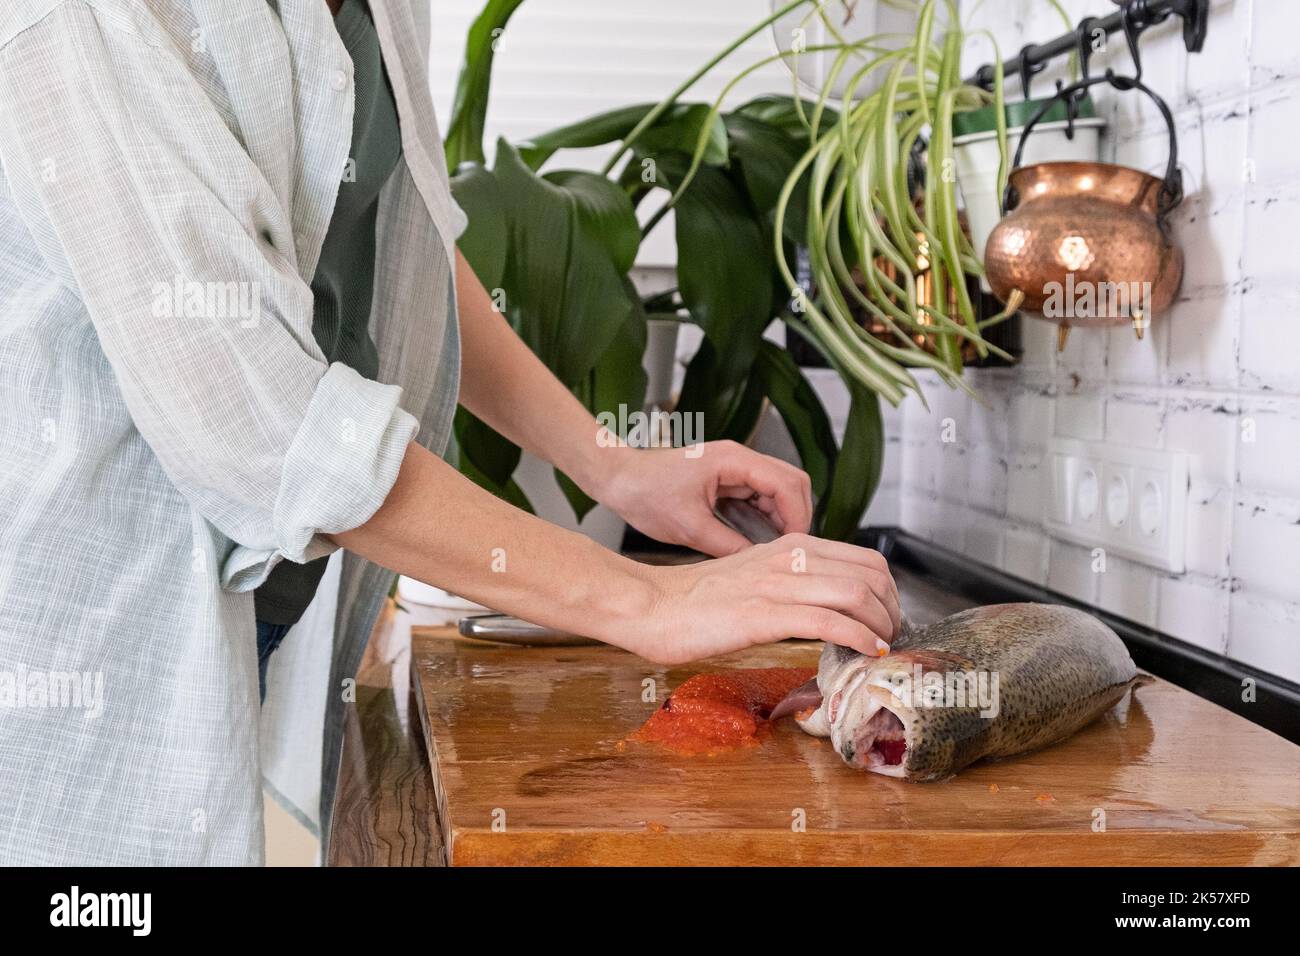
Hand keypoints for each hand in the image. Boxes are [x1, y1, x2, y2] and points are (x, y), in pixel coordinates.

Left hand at [591, 440, 812, 555]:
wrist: (618, 479)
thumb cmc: (645, 492)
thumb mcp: (689, 527)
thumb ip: (728, 546)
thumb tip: (757, 565)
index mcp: (733, 460)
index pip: (786, 484)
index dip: (797, 517)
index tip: (796, 547)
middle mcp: (739, 459)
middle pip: (791, 482)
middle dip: (797, 516)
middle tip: (793, 550)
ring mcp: (734, 468)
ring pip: (778, 490)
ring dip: (782, 518)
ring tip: (779, 552)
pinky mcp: (726, 480)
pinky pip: (759, 497)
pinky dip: (766, 518)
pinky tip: (762, 542)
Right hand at [614, 533, 900, 665]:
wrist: (650, 606)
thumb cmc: (695, 600)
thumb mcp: (754, 577)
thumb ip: (790, 583)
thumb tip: (825, 606)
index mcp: (791, 546)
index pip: (865, 559)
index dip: (889, 592)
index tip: (886, 620)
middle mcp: (790, 558)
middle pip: (871, 574)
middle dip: (893, 609)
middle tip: (889, 637)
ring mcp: (777, 584)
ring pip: (856, 594)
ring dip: (881, 626)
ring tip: (881, 647)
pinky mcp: (763, 614)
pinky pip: (828, 621)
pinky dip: (858, 638)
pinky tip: (865, 653)